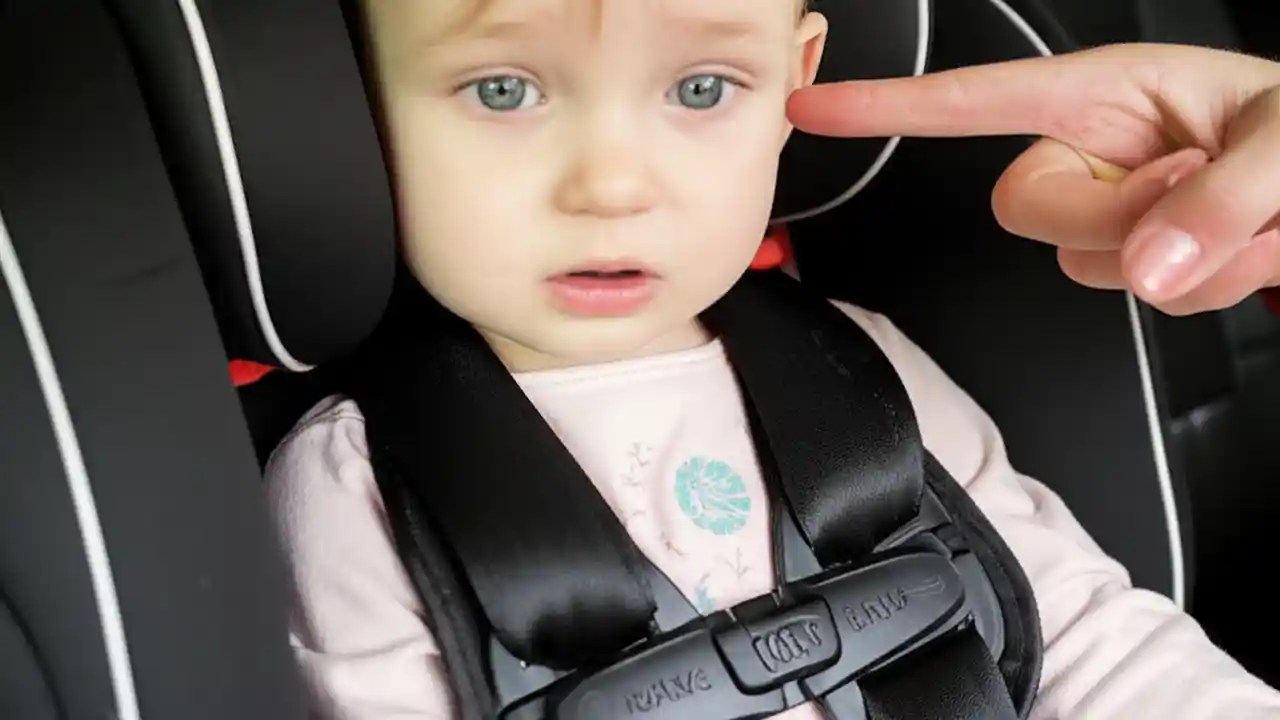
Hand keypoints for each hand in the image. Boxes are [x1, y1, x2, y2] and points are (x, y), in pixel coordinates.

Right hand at [786, 43, 1279, 314]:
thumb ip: (1219, 201)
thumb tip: (1148, 265)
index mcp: (1108, 89)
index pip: (971, 101)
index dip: (886, 105)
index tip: (813, 105)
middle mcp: (1098, 147)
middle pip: (1024, 206)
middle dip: (1111, 218)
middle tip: (1194, 199)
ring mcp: (1115, 207)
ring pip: (1084, 261)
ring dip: (1181, 257)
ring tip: (1248, 217)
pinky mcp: (1139, 255)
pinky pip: (1135, 295)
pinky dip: (1201, 285)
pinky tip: (1240, 248)